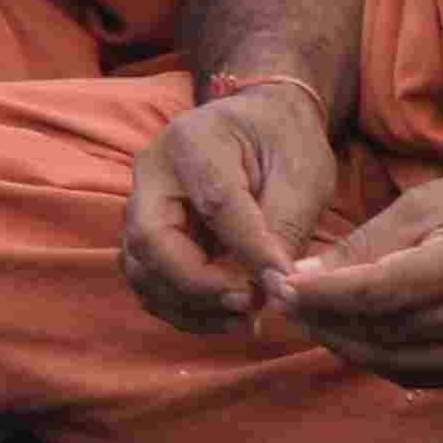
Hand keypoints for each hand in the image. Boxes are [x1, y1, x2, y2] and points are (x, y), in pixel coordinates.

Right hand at [116, 81, 340, 333]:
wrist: (259, 124)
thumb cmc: (284, 142)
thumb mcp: (302, 173)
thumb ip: (284, 226)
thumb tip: (277, 287)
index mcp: (193, 142)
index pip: (214, 204)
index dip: (248, 251)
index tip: (283, 284)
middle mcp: (152, 173)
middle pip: (151, 241)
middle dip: (199, 284)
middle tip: (249, 304)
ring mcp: (141, 205)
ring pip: (141, 269)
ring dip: (189, 304)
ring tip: (243, 317)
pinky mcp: (146, 235)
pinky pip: (149, 283)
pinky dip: (183, 309)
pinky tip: (226, 315)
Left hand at [274, 159, 442, 386]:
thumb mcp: (429, 202)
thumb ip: (367, 243)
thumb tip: (302, 277)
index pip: (378, 293)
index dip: (322, 295)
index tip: (281, 285)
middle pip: (384, 332)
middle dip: (326, 321)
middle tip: (287, 302)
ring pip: (399, 361)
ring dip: (348, 344)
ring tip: (316, 317)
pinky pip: (427, 374)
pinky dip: (384, 358)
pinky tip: (360, 335)